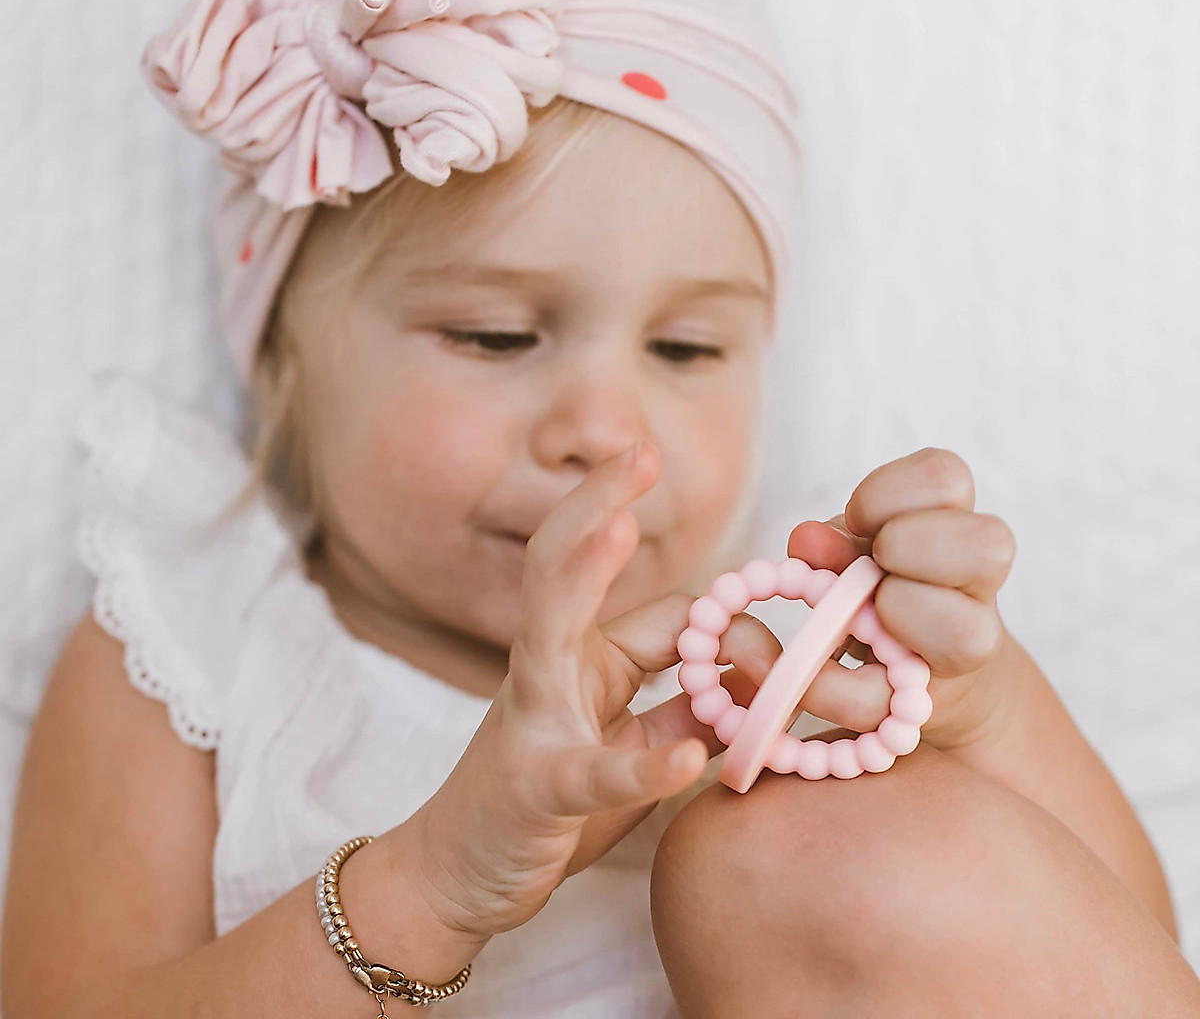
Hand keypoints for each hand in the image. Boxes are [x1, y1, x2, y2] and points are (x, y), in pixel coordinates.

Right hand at [411, 440, 781, 940]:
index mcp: (577, 658)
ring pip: (549, 630)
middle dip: (596, 502)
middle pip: (561, 565)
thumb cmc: (545, 801)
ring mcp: (532, 722)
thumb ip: (687, 711)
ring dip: (582, 574)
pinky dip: (637, 767)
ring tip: (618, 527)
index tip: (785, 616)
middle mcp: (547, 671)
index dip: (720, 613)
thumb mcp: (628, 749)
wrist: (457, 875)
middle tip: (638, 451)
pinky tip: (683, 758)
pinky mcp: (534, 790)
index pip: (653, 610)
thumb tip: (760, 680)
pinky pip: (589, 772)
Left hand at [785, 447, 1019, 753]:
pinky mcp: (919, 703)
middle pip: (990, 544)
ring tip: (863, 614)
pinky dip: (830, 686)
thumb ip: (831, 544)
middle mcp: (977, 582)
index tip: (859, 518)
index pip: (946, 477)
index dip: (892, 493)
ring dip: (895, 621)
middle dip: (912, 548)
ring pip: (966, 637)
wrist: (913, 671)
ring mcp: (965, 646)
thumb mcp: (851, 550)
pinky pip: (874, 702)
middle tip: (875, 562)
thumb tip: (806, 541)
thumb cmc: (875, 585)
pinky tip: (821, 662)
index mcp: (953, 523)